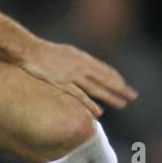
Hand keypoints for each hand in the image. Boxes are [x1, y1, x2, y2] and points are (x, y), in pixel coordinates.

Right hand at [17, 38, 136, 116]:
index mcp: (82, 58)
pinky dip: (90, 104)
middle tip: (133, 96)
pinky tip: (99, 112)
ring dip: (110, 97)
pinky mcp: (61, 83)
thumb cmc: (43, 51)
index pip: (104, 69)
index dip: (116, 79)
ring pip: (96, 88)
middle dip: (120, 88)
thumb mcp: (65, 53)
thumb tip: (84, 67)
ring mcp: (72, 75)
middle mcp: (81, 66)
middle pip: (105, 79)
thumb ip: (76, 60)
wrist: (28, 50)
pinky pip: (79, 96)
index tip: (124, 86)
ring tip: (122, 104)